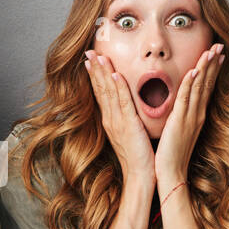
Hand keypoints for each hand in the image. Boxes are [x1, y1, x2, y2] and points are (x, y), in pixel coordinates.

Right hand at [84, 49, 155, 191]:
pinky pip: (122, 102)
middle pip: (100, 89)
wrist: (139, 176)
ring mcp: (117, 121)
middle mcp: (110, 119)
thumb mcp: (130, 134)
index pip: (101, 93)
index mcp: (111, 120)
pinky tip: (114, 74)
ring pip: (108, 92)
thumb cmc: (138, 157)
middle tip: (88, 51)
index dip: (95, 76)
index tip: (90, 61)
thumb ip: (127, 119)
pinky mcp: (128, 125)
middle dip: (94, 69)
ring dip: (102, 72)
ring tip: (97, 56)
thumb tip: (129, 108)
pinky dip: (118, 87)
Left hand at [154, 43, 224, 188]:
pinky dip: (191, 84)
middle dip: (213, 63)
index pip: (206, 87)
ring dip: (206, 67)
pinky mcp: (181, 121)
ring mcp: (191, 117)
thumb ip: (181, 116)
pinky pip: (186, 99)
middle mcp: (197, 113)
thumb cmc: (172, 154)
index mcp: (196, 115)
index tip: (216, 54)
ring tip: (212, 50)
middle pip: (207, 83)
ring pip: (200, 87)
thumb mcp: (179, 130)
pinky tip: (194, 71)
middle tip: (220, 45)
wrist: (171, 172)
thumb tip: (181, 107)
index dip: (212, 70)